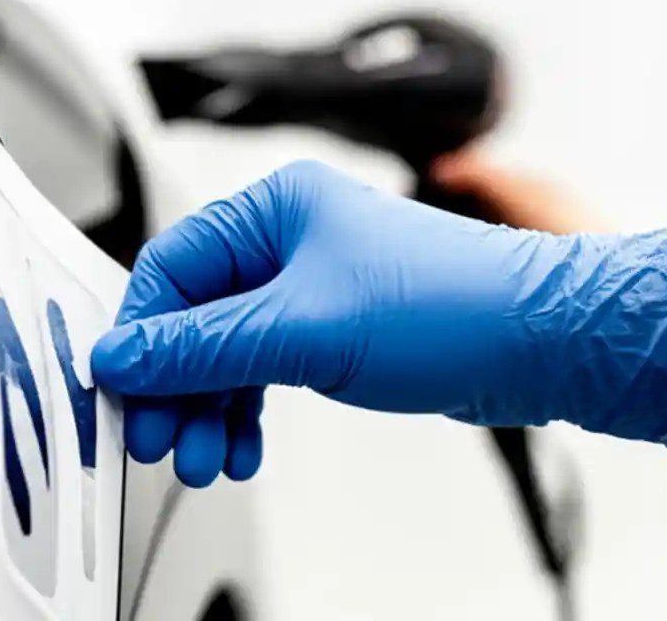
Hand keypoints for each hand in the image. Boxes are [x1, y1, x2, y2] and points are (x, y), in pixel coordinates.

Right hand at [92, 160, 666, 486]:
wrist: (543, 343)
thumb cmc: (449, 305)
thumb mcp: (302, 329)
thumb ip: (201, 347)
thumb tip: (123, 355)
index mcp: (274, 208)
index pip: (172, 267)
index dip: (141, 332)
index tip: (122, 386)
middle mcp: (286, 241)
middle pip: (195, 316)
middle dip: (177, 385)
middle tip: (164, 439)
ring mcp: (309, 287)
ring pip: (227, 351)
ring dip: (211, 408)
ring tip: (208, 458)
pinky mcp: (330, 329)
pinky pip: (262, 369)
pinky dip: (247, 410)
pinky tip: (244, 447)